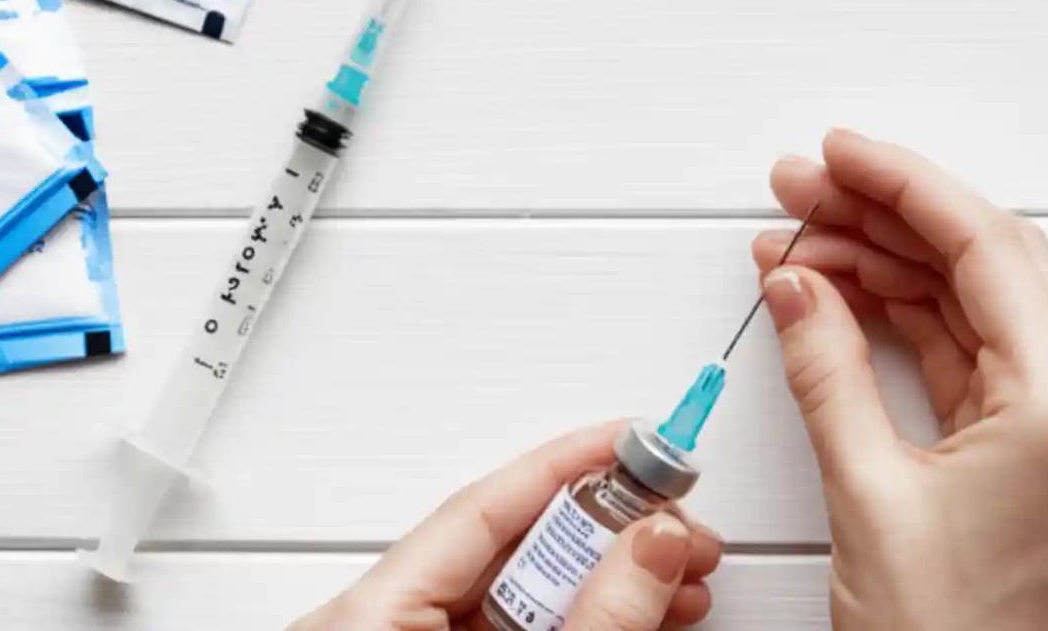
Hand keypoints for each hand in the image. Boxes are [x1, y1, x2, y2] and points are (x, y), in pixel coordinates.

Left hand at [288, 421, 722, 630]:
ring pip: (523, 597)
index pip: (480, 505)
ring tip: (683, 574)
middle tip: (682, 518)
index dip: (566, 462)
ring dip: (609, 583)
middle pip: (510, 549)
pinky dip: (582, 621)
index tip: (633, 435)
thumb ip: (596, 620)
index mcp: (364, 620)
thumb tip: (653, 539)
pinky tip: (641, 613)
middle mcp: (376, 627)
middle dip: (610, 532)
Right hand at [753, 129, 1047, 630]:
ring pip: (965, 301)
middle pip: (978, 261)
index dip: (904, 184)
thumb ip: (825, 371)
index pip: (983, 247)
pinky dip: (892, 317)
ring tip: (797, 241)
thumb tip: (795, 284)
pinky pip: (955, 350)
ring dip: (882, 263)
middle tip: (801, 190)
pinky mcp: (1017, 446)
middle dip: (884, 214)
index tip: (840, 153)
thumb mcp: (866, 494)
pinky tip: (833, 297)